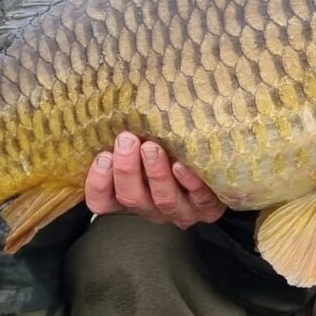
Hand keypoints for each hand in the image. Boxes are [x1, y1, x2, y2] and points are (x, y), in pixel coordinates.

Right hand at [84, 131, 226, 227]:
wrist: (216, 167)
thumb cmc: (172, 148)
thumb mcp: (144, 144)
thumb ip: (128, 138)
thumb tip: (112, 105)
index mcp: (131, 194)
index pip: (102, 200)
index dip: (98, 183)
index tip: (103, 156)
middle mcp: (152, 207)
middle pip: (132, 198)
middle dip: (127, 170)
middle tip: (127, 141)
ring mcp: (180, 210)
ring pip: (163, 200)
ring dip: (156, 174)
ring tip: (152, 148)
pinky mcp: (207, 208)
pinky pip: (198, 198)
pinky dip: (189, 182)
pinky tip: (183, 164)